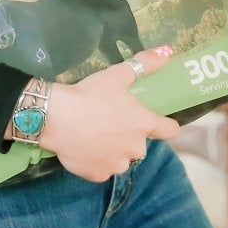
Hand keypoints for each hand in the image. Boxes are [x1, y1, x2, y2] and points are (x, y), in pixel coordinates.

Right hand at [24, 48, 178, 181]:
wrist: (56, 118)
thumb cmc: (91, 95)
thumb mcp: (119, 74)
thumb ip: (145, 63)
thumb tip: (168, 51)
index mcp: (144, 124)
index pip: (170, 130)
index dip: (166, 125)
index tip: (158, 122)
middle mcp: (136, 148)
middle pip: (139, 144)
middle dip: (129, 136)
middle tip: (109, 122)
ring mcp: (117, 164)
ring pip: (121, 158)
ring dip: (114, 151)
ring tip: (94, 135)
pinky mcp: (98, 175)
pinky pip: (102, 169)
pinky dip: (96, 161)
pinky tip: (84, 148)